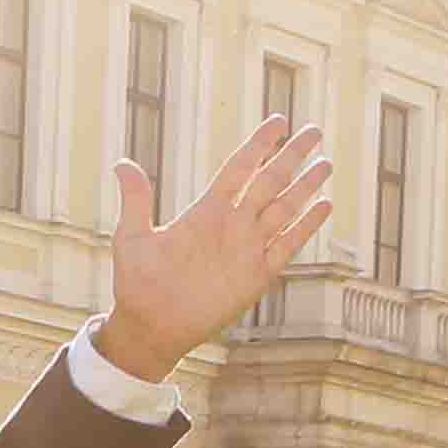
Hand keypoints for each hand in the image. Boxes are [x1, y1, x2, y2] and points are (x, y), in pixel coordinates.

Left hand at [101, 115, 337, 381]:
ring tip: (325, 162)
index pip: (239, 168)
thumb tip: (121, 163)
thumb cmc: (138, 283)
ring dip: (305, 186)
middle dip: (293, 156)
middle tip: (314, 130)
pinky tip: (324, 205)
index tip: (278, 121)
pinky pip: (288, 244)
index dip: (259, 144)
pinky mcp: (259, 274)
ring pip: (284, 209)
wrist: (152, 326)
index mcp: (205, 211)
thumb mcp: (132, 238)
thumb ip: (136, 200)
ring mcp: (248, 248)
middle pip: (270, 181)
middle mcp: (232, 224)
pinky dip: (306, 226)